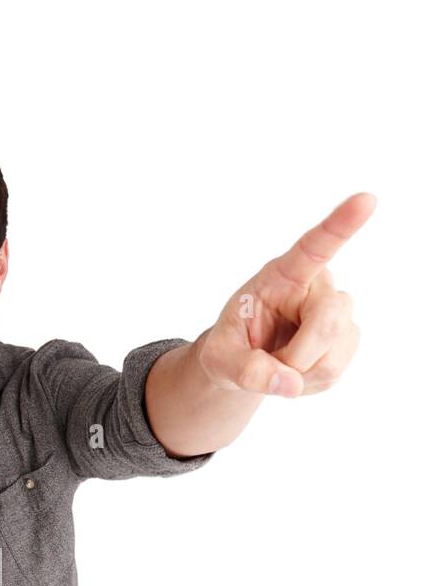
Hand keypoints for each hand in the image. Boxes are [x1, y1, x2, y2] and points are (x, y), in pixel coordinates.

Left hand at [195, 192, 376, 398]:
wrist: (243, 363)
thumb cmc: (229, 347)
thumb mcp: (218, 359)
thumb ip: (244, 370)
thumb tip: (290, 385)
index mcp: (282, 274)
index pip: (314, 247)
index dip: (341, 225)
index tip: (366, 199)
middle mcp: (317, 286)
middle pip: (330, 319)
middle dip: (297, 355)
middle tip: (268, 362)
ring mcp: (337, 313)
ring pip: (334, 353)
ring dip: (299, 372)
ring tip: (278, 361)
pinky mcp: (347, 340)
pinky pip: (335, 371)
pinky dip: (308, 383)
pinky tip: (293, 371)